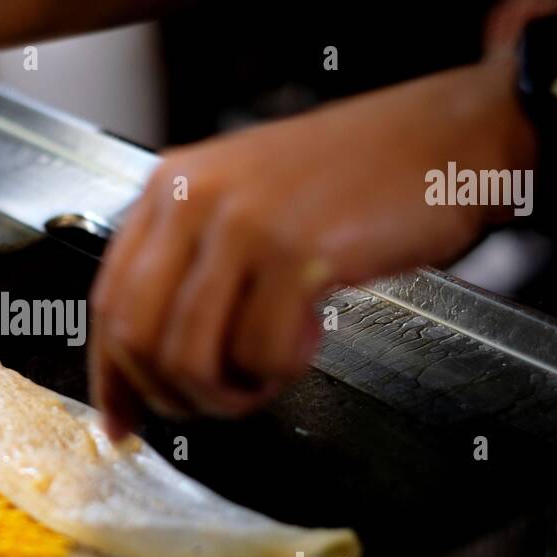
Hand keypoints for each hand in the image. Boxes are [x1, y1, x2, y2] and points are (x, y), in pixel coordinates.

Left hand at [89, 57, 534, 438]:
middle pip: (136, 339)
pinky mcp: (297, 254)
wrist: (448, 134)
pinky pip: (258, 355)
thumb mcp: (246, 200)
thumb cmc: (356, 174)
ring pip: (190, 357)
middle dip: (171, 396)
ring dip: (227, 394)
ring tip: (266, 377)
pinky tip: (308, 343)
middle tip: (215, 405)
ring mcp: (243, 225)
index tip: (122, 421)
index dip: (111, 377)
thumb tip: (147, 362)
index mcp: (169, 188)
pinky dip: (279, 372)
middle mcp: (192, 200)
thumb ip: (191, 266)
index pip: (108, 301)